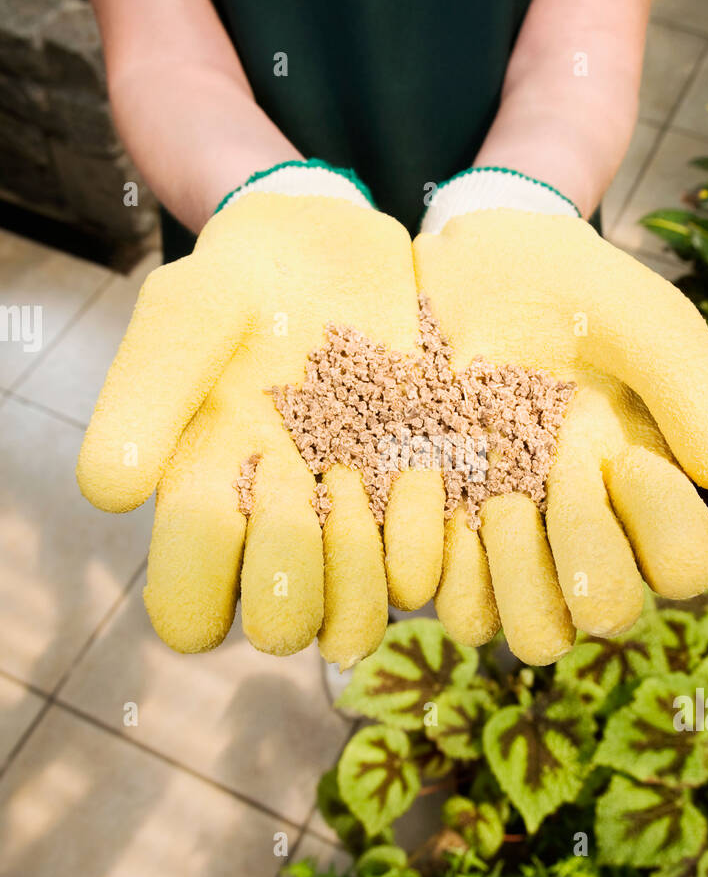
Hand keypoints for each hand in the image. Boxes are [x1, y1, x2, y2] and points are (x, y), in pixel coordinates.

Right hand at [77, 163, 443, 667]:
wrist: (327, 247)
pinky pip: (426, 569)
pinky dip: (432, 528)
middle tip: (313, 479)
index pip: (191, 615)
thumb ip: (142, 396)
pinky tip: (423, 462)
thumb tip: (107, 496)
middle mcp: (271, 533)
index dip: (216, 574)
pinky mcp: (410, 502)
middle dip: (304, 573)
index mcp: (201, 503)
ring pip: (360, 620)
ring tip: (373, 474)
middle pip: (286, 629)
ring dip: (372, 561)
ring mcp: (344, 524)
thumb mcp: (183, 316)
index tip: (242, 483)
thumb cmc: (239, 284)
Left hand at [413, 169, 707, 665]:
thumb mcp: (638, 315)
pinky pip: (438, 596)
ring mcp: (510, 547)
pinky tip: (423, 475)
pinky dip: (428, 546)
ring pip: (528, 632)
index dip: (661, 523)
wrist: (461, 265)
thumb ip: (690, 380)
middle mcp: (585, 534)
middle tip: (544, 478)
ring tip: (482, 485)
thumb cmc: (568, 290)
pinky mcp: (438, 542)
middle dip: (579, 556)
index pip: (684, 564)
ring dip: (504, 566)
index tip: (621, 451)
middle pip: (606, 615)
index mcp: (646, 489)